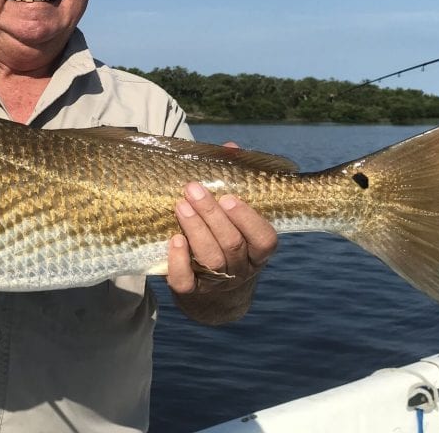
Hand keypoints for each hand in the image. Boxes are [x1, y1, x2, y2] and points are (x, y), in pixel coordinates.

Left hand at [167, 180, 276, 295]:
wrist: (212, 291)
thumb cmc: (226, 238)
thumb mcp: (236, 214)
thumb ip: (234, 181)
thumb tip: (230, 147)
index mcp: (257, 251)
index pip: (264, 239)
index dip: (247, 218)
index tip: (227, 197)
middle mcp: (241, 268)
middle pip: (232, 244)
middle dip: (211, 215)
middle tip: (193, 190)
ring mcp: (217, 282)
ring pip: (211, 259)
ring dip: (195, 229)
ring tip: (181, 206)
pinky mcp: (192, 291)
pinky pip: (186, 282)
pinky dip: (179, 262)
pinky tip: (174, 240)